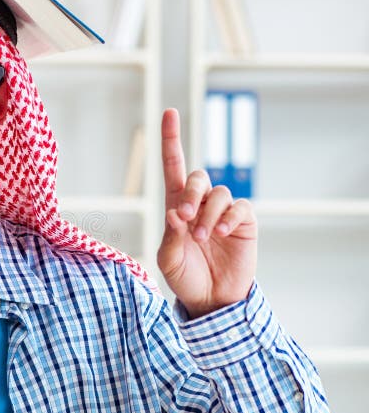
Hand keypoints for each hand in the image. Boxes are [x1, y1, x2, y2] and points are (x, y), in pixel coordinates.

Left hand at [156, 108, 256, 318]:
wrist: (212, 299)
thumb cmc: (185, 277)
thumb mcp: (169, 259)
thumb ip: (171, 236)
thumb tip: (175, 211)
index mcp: (177, 206)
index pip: (173, 166)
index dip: (170, 139)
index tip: (168, 112)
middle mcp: (200, 204)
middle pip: (197, 178)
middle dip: (190, 194)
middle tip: (184, 218)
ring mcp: (223, 212)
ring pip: (218, 194)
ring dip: (208, 214)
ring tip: (202, 238)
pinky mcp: (244, 222)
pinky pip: (239, 208)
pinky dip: (228, 218)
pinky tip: (221, 233)